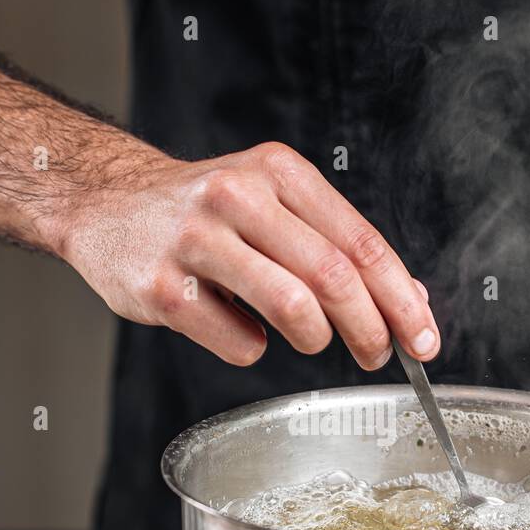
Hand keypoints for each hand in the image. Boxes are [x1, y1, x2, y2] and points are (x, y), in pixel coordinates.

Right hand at [61, 142, 439, 368]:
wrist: (107, 204)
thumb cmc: (204, 211)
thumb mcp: (274, 203)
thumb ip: (338, 246)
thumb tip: (412, 299)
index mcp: (278, 172)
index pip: (361, 243)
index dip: (402, 299)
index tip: (423, 340)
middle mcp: (239, 196)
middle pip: (334, 278)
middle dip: (371, 331)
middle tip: (377, 357)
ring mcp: (197, 241)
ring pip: (293, 309)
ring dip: (315, 340)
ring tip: (310, 339)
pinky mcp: (164, 288)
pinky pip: (239, 342)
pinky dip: (252, 348)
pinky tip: (237, 328)